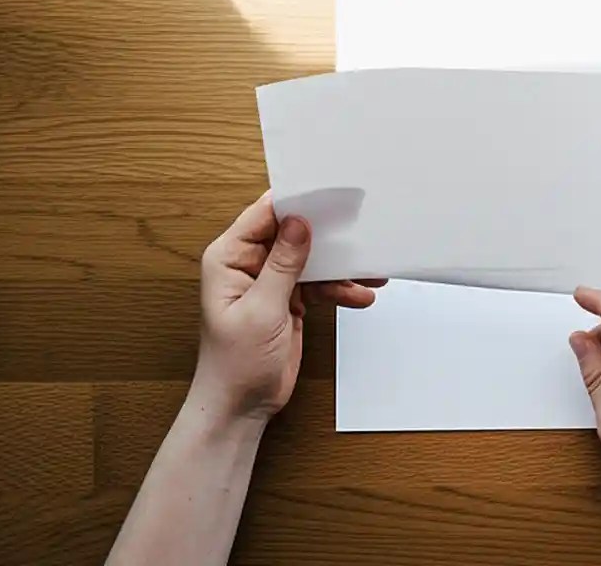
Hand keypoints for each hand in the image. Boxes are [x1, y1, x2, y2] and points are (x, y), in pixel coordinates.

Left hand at [192, 191, 384, 422]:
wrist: (242, 405)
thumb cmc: (234, 364)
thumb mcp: (262, 309)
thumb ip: (283, 265)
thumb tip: (298, 224)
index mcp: (229, 258)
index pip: (264, 215)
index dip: (295, 202)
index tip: (328, 195)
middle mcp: (248, 264)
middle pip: (292, 233)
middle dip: (326, 234)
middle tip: (359, 229)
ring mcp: (270, 282)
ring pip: (311, 259)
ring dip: (340, 266)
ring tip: (371, 271)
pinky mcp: (288, 299)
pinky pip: (319, 283)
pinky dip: (339, 288)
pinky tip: (360, 295)